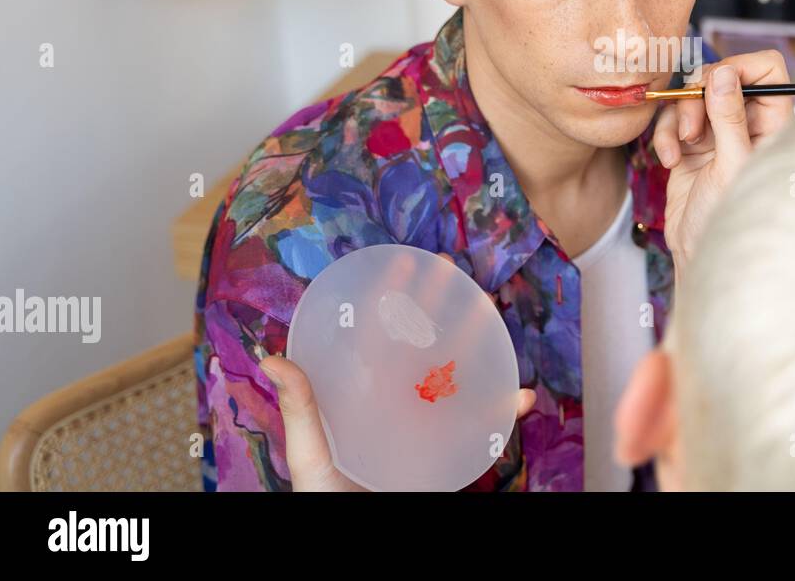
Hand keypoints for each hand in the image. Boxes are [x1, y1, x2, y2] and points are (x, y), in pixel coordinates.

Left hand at [260, 251, 536, 491]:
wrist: (358, 532)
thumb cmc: (326, 494)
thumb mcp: (309, 453)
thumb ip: (301, 408)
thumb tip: (273, 359)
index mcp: (365, 392)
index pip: (378, 333)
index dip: (389, 296)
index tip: (402, 262)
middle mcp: (399, 398)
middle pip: (424, 340)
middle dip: (439, 302)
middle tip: (448, 268)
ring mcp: (428, 420)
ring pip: (460, 370)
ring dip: (478, 339)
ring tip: (488, 309)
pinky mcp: (451, 448)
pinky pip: (485, 425)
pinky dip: (507, 411)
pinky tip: (522, 396)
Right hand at [652, 51, 793, 273]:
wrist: (698, 255)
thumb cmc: (728, 220)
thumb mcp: (730, 166)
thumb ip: (728, 117)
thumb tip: (723, 73)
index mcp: (773, 125)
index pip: (768, 70)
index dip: (740, 67)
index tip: (715, 83)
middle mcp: (748, 124)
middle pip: (723, 77)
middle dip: (700, 96)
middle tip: (692, 127)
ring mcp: (719, 133)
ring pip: (694, 96)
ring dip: (679, 117)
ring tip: (680, 147)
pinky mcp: (692, 145)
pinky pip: (674, 119)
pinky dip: (666, 134)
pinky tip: (668, 160)